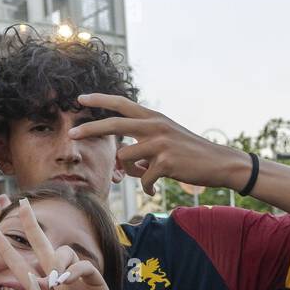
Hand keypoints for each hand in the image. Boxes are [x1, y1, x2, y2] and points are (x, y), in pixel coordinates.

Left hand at [0, 198, 128, 289]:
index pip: (21, 265)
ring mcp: (78, 282)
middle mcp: (58, 282)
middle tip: (21, 204)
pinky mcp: (97, 286)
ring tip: (56, 282)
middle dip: (32, 225)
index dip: (6, 250)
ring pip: (65, 253)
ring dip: (57, 260)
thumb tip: (36, 278)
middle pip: (43, 246)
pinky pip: (85, 266)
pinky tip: (67, 281)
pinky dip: (75, 270)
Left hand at [71, 93, 249, 195]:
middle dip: (90, 129)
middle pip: (114, 124)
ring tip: (147, 176)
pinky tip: (156, 190)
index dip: (100, 100)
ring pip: (125, 157)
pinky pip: (143, 178)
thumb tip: (124, 163)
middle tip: (71, 134)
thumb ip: (143, 146)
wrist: (219, 163)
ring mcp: (160, 142)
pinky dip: (147, 187)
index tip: (80, 99)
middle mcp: (155, 125)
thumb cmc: (191, 155)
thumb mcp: (166, 141)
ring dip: (130, 171)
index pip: (122, 104)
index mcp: (154, 117)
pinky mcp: (166, 161)